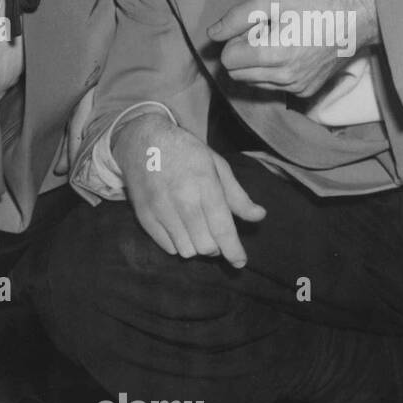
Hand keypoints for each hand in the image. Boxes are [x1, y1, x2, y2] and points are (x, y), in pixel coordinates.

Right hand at [115, 112, 265, 267]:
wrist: (143, 141)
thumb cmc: (185, 152)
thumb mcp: (217, 165)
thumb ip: (237, 195)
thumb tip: (259, 216)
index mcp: (204, 185)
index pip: (222, 228)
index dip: (234, 251)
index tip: (240, 262)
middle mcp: (182, 200)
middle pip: (205, 246)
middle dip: (216, 248)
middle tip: (216, 237)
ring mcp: (160, 210)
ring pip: (186, 250)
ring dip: (196, 247)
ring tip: (198, 232)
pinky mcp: (144, 216)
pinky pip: (167, 246)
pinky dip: (178, 243)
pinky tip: (180, 228)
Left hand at [207, 0, 377, 98]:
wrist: (356, 18)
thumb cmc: (314, 4)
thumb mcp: (273, 0)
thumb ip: (237, 17)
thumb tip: (212, 35)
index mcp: (273, 54)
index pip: (228, 59)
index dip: (235, 40)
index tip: (255, 28)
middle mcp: (283, 77)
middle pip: (236, 74)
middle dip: (243, 54)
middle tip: (266, 34)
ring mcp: (295, 87)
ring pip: (252, 82)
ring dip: (257, 64)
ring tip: (281, 42)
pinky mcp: (305, 91)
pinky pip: (273, 87)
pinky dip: (273, 72)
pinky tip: (292, 53)